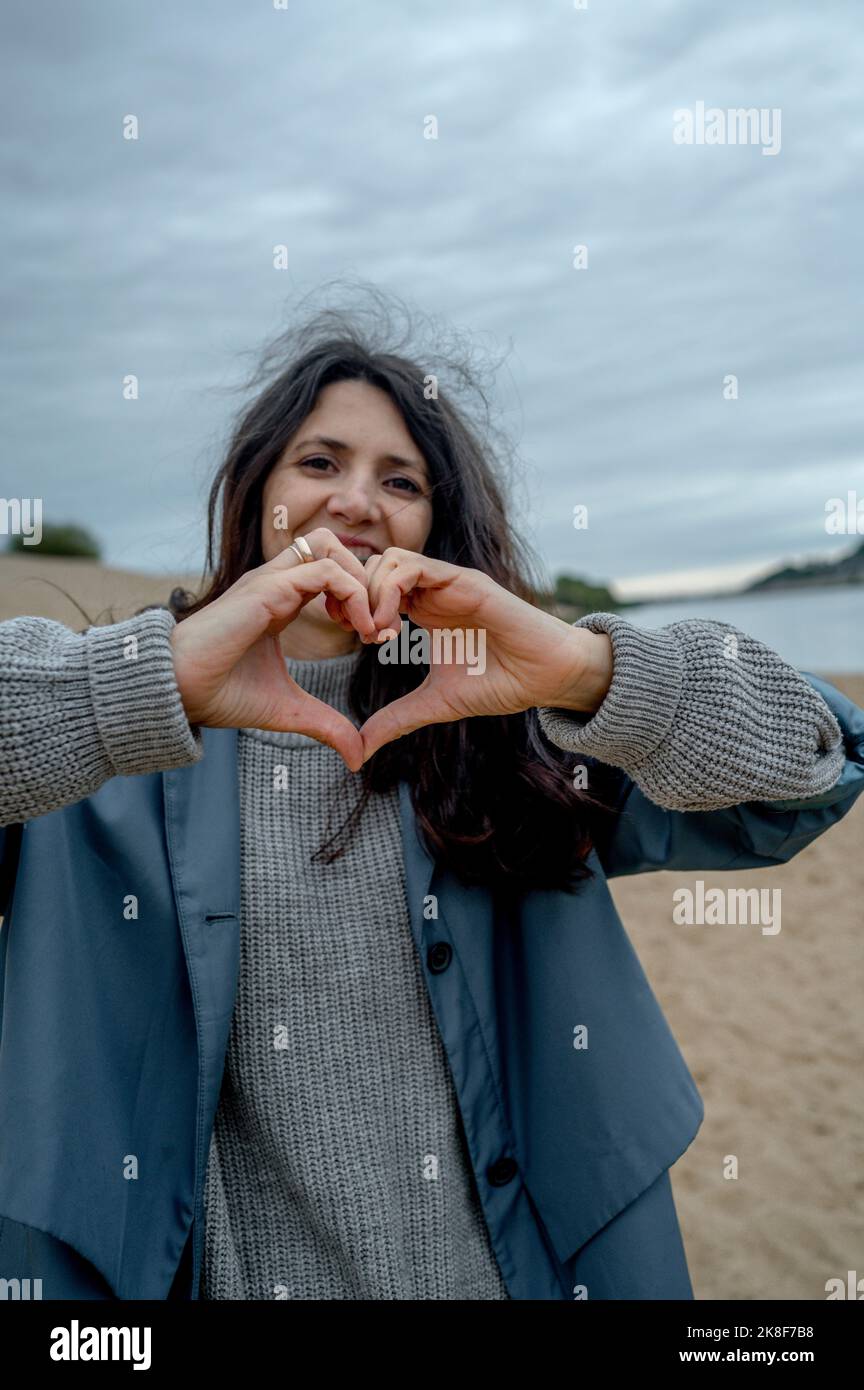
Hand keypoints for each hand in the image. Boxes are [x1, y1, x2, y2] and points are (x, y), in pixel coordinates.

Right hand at [170, 528, 380, 771]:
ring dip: (361, 582)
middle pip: (333, 546)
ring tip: (367, 627)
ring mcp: (270, 581)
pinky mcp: (267, 589)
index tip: (373, 639)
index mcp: (281, 600)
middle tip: (375, 626)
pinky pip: (324, 570)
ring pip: (330, 546)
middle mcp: (276, 582)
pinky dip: (352, 593)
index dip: (362, 598)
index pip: (331, 571)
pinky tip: (357, 630)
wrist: (178, 693)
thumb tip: (357, 757)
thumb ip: (326, 725)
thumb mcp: (289, 711)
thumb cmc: (222, 694)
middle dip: (367, 580)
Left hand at [358, 548, 613, 760]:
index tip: (356, 640)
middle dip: (356, 597)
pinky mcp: (463, 581)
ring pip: (389, 559)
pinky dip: (389, 591)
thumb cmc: (499, 683)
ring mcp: (447, 582)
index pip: (374, 587)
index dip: (356, 607)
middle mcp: (433, 590)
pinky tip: (392, 627)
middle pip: (373, 566)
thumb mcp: (437, 703)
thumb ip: (398, 719)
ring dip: (372, 593)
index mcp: (424, 610)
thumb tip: (361, 749)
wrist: (546, 676)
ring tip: (377, 633)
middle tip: (361, 635)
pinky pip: (413, 566)